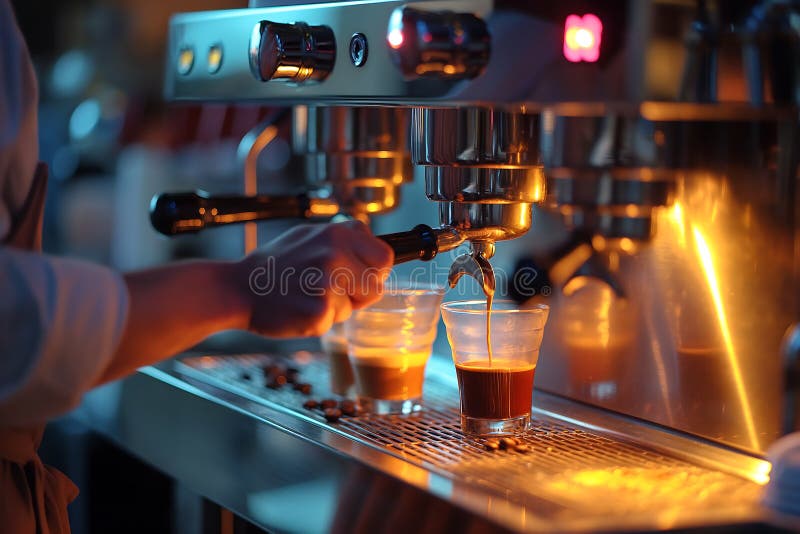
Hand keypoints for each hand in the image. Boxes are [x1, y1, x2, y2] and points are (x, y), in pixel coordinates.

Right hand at [234, 221, 393, 337]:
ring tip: (307, 296)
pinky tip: (299, 309)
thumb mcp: (310, 235)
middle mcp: (336, 255)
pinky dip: (319, 321)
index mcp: (338, 234)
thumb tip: (374, 245)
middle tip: (329, 291)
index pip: (385, 257)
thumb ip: (344, 238)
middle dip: (358, 294)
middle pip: (376, 287)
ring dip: (337, 308)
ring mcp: (328, 284)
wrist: (238, 288)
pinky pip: (334, 322)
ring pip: (354, 308)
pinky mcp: (319, 311)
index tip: (358, 277)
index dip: (374, 271)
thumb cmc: (275, 265)